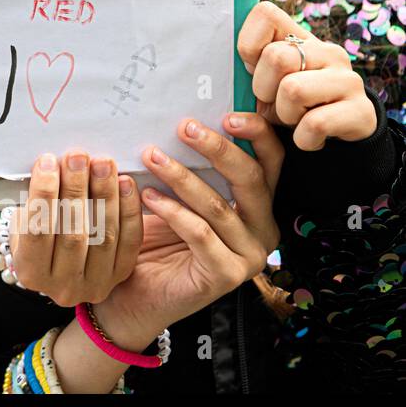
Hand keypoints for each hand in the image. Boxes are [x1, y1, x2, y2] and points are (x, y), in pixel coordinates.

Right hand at [9, 151, 142, 305]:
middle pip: (72, 234)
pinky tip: (125, 183)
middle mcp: (63, 286)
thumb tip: (52, 164)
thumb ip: (35, 201)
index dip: (43, 194)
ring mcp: (95, 284)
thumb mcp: (25, 223)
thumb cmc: (40, 234)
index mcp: (31, 273)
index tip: (48, 161)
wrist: (63, 265)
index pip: (37, 232)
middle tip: (78, 157)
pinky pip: (129, 240)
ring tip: (102, 163)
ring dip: (105, 195)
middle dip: (75, 190)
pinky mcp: (121, 275)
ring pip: (103, 236)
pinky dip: (129, 209)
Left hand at [92, 113, 283, 347]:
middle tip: (184, 127)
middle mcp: (263, 228)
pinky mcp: (228, 274)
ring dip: (181, 176)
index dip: (256, 134)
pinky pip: (199, 233)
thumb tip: (176, 116)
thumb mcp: (175, 193)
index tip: (226, 114)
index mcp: (258, 204)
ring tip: (151, 156)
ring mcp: (249, 254)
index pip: (271, 162)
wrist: (134, 292)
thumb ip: (188, 162)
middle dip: (218, 149)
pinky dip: (171, 210)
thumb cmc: (155, 236)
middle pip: (252, 179)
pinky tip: (147, 195)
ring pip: (219, 205)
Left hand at [238, 0, 376, 149]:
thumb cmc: (289, 107)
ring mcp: (348, 79)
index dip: (249, 45)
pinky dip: (303, 139)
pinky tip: (310, 137)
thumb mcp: (265, 86)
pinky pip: (314, 124)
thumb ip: (248, 73)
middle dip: (263, 90)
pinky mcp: (361, 111)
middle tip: (273, 103)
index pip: (265, 14)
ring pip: (293, 90)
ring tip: (293, 119)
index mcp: (299, 38)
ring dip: (284, 115)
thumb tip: (217, 84)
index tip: (251, 69)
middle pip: (276, 57)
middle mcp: (327, 52)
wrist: (338, 138)